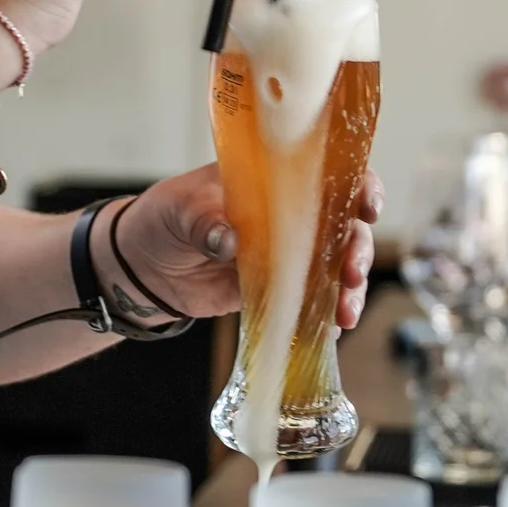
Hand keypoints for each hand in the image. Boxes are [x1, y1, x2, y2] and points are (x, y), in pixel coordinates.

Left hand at [94, 164, 383, 330]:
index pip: (329, 174)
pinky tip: (329, 332)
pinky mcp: (276, 290)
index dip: (358, 186)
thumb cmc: (161, 220)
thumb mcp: (178, 209)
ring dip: (348, 289)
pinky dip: (324, 317)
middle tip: (350, 273)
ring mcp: (286, 255)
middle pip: (343, 226)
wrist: (141, 267)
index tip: (367, 205)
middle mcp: (289, 215)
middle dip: (358, 249)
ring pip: (335, 268)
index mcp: (273, 181)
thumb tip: (227, 239)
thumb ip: (203, 220)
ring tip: (344, 314)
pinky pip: (311, 302)